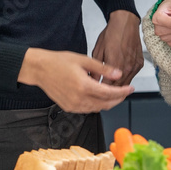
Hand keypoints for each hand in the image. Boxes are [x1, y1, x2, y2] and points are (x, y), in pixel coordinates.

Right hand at [18, 48, 132, 112]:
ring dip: (108, 102)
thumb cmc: (58, 62)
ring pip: (97, 109)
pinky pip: (87, 109)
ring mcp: (73, 105)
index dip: (123, 92)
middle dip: (118, 99)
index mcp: (84, 86)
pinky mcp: (68, 107)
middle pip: (106, 104)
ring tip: (114, 93)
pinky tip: (99, 96)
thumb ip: (103, 69)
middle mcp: (79, 99)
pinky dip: (97, 105)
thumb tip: (118, 74)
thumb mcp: (84, 60)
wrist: (39, 69)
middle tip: (125, 91)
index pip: (110, 93)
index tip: (131, 88)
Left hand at [92, 10, 143, 86]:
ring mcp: (135, 66)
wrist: (125, 22)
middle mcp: (127, 67)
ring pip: (126, 83)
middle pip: (118, 88)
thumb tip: (92, 79)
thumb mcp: (98, 50)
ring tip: (109, 88)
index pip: (107, 86)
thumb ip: (95, 68)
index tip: (95, 91)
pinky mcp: (140, 64)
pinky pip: (132, 76)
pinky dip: (125, 79)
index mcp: (116, 64)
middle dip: (109, 92)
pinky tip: (118, 77)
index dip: (100, 91)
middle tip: (101, 93)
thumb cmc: (112, 33)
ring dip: (118, 87)